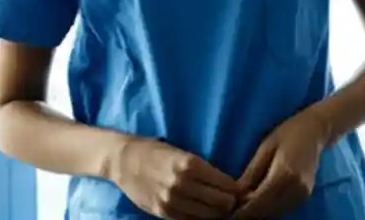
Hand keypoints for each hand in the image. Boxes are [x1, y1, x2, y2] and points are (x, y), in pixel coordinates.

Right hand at [109, 136, 243, 219]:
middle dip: (230, 203)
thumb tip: (232, 185)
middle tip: (231, 200)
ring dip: (217, 213)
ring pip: (208, 216)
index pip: (227, 185)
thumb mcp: (184, 153)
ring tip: (218, 207)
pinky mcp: (163, 212)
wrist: (124, 161)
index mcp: (191, 164)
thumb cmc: (157, 152)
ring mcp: (172, 201)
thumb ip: (205, 170)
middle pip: (222, 203)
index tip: (240, 190)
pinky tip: (202, 212)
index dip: (237, 190)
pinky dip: (200, 218)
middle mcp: (182, 184)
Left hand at [231, 110, 332, 218]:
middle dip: (248, 213)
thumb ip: (252, 173)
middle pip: (266, 211)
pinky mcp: (304, 196)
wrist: (317, 130)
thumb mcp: (265, 148)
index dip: (241, 211)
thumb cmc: (289, 132)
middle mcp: (296, 189)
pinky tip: (257, 202)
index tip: (227, 210)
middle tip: (232, 209)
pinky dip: (269, 208)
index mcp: (284, 174)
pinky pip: (283, 208)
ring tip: (242, 205)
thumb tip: (236, 194)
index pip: (258, 202)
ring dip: (258, 212)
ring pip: (275, 213)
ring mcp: (302, 194)